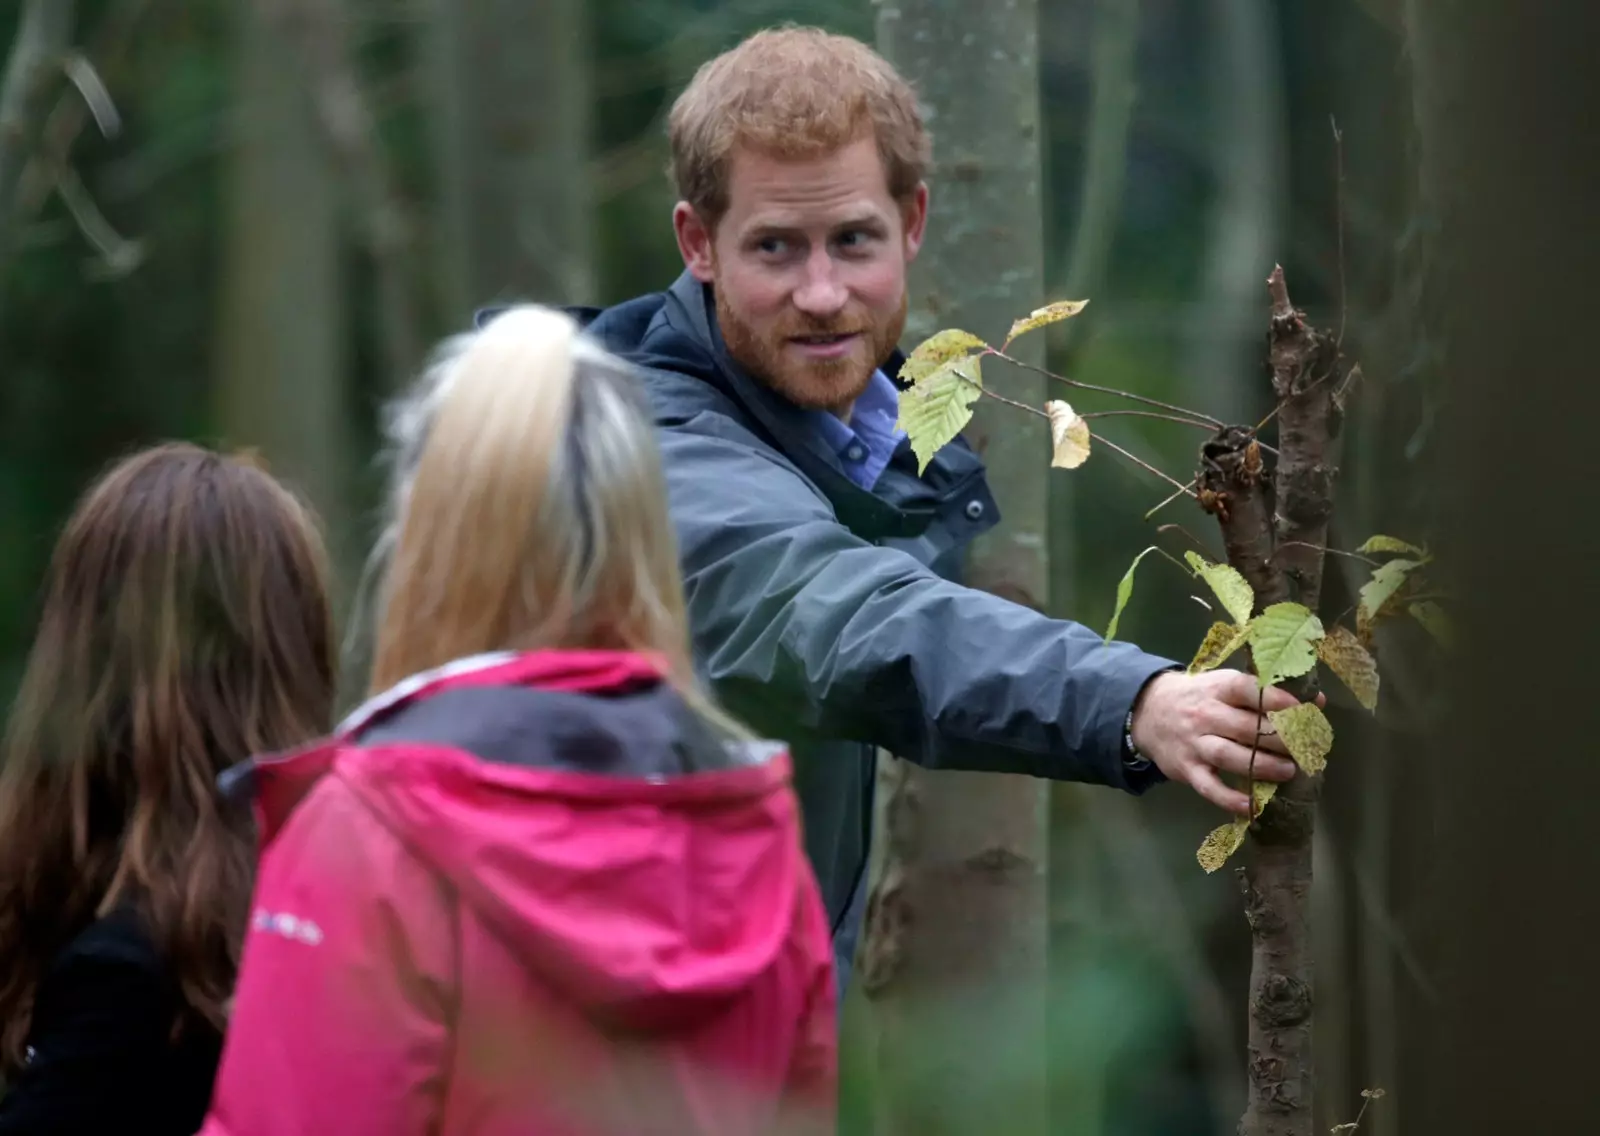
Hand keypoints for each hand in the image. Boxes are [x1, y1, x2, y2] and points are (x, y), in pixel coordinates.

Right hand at [1129, 670, 1323, 816]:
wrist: (1148, 712)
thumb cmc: (1199, 697)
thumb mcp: (1223, 684)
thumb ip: (1263, 693)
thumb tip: (1315, 701)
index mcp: (1216, 689)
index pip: (1245, 689)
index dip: (1274, 698)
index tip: (1301, 707)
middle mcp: (1204, 715)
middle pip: (1245, 727)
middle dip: (1280, 738)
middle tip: (1306, 746)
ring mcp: (1194, 744)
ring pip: (1229, 756)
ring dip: (1262, 765)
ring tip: (1289, 771)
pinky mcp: (1187, 769)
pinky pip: (1209, 787)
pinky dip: (1229, 799)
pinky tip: (1252, 805)